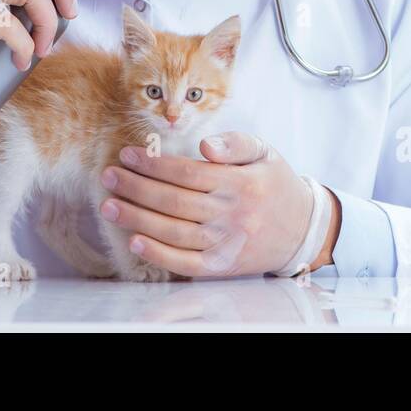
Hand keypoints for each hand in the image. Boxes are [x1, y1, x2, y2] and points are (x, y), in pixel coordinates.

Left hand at [99, 131, 338, 277]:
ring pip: (174, 232)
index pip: (187, 173)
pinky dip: (158, 254)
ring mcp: (226, 244)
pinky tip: (134, 240)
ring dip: (137, 218)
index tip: (128, 154)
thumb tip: (205, 144)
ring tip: (108, 204)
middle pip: (174, 201)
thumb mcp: (264, 153)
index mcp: (241, 183)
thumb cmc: (276, 185)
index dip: (154, 164)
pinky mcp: (222, 267)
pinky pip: (185, 264)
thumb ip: (235, 142)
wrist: (302, 230)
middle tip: (108, 175)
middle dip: (135, 187)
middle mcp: (232, 215)